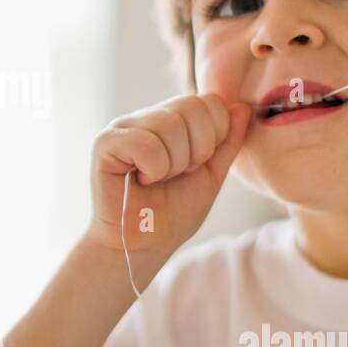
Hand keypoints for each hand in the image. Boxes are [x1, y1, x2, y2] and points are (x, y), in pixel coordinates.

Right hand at [84, 93, 251, 257]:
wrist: (143, 245)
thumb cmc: (173, 213)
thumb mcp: (211, 176)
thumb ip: (227, 142)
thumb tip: (242, 107)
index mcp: (172, 119)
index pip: (209, 101)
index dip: (215, 135)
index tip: (196, 165)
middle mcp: (147, 117)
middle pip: (192, 106)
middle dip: (197, 151)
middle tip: (177, 174)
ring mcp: (123, 126)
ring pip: (170, 124)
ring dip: (173, 165)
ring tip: (156, 180)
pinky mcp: (105, 143)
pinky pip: (146, 144)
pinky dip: (153, 170)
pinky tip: (139, 181)